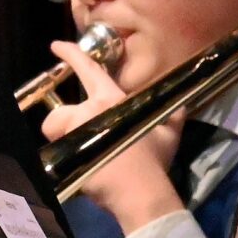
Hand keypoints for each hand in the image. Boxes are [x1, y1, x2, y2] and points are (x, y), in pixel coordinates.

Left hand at [37, 37, 183, 231]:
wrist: (140, 192)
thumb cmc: (153, 160)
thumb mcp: (169, 134)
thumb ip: (173, 115)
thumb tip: (182, 105)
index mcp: (111, 100)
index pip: (89, 70)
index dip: (71, 54)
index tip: (56, 45)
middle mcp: (88, 112)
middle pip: (60, 112)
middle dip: (65, 122)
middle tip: (81, 136)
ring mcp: (74, 134)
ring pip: (55, 133)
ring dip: (64, 140)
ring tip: (81, 154)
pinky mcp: (66, 157)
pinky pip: (58, 155)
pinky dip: (66, 161)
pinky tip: (83, 170)